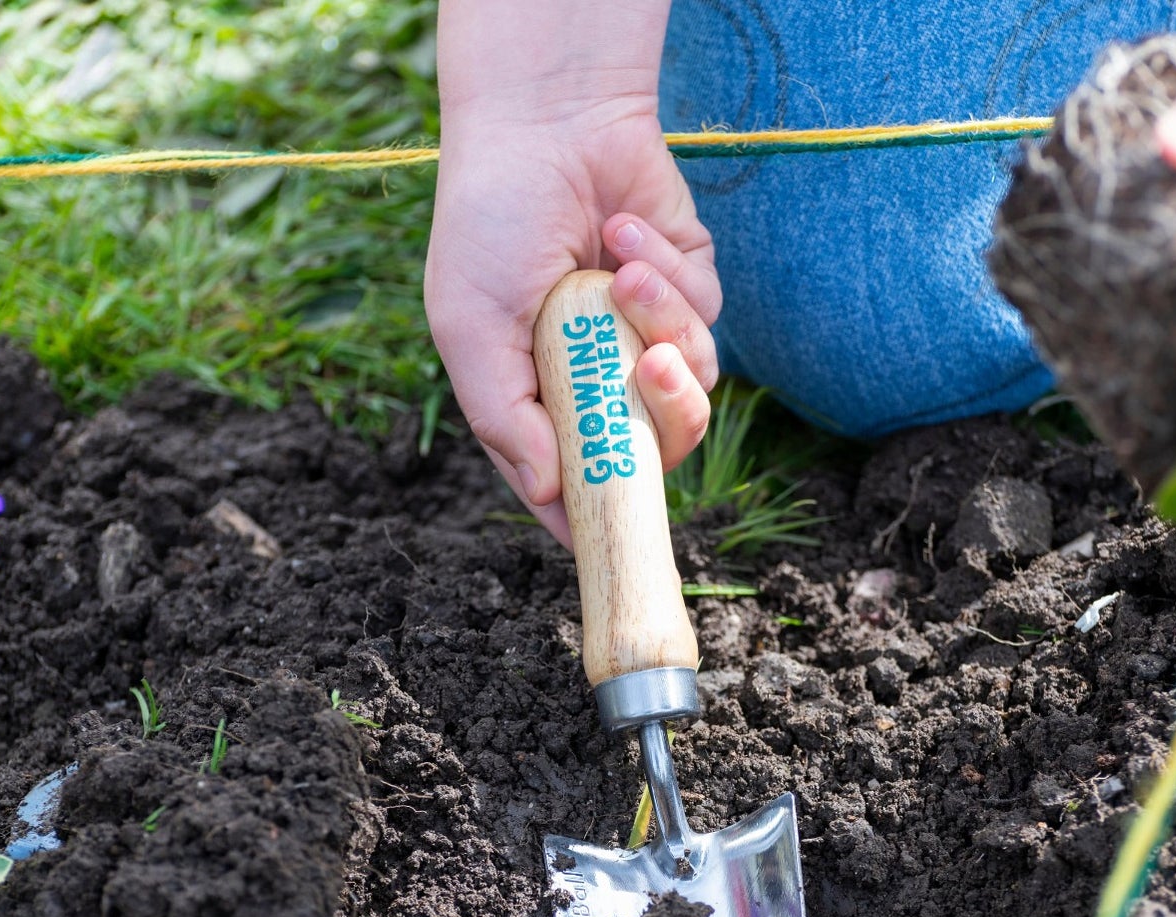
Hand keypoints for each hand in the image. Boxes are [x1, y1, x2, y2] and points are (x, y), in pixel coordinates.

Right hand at [426, 90, 719, 545]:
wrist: (549, 122)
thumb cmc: (490, 221)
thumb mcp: (469, 324)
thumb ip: (503, 415)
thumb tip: (547, 492)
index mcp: (537, 399)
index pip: (575, 483)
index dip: (598, 515)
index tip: (617, 534)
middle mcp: (596, 380)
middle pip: (654, 452)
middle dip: (661, 418)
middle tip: (647, 371)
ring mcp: (645, 339)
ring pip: (691, 387)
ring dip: (659, 324)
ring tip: (617, 269)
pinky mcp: (689, 294)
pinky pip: (706, 318)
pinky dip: (668, 277)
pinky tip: (624, 234)